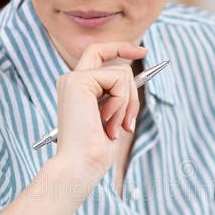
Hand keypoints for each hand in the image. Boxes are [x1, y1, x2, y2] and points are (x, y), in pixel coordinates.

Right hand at [54, 41, 145, 183]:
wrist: (79, 167)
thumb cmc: (94, 152)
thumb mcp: (112, 118)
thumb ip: (118, 97)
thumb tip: (132, 79)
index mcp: (76, 88)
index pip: (98, 53)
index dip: (121, 48)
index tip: (143, 51)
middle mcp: (71, 80)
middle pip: (109, 55)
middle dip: (131, 85)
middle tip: (129, 122)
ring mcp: (73, 78)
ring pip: (121, 73)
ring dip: (127, 104)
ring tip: (113, 128)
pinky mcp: (79, 81)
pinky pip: (118, 79)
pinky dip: (122, 103)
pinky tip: (107, 121)